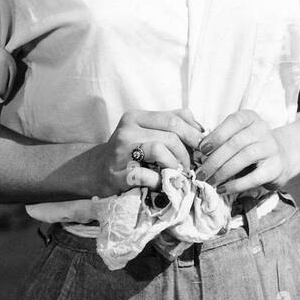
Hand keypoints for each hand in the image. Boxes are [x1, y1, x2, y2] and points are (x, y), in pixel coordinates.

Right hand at [87, 109, 203, 197]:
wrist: (96, 172)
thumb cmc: (129, 152)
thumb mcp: (147, 132)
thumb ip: (172, 126)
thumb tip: (203, 131)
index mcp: (137, 117)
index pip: (175, 118)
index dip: (194, 133)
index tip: (202, 147)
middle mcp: (127, 129)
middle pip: (171, 133)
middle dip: (187, 152)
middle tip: (191, 165)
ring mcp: (120, 151)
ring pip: (160, 149)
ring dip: (175, 165)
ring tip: (177, 173)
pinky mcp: (117, 173)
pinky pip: (147, 174)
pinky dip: (159, 180)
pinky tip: (160, 183)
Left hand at [194, 110, 295, 194]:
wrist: (281, 156)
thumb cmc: (249, 146)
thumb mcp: (236, 135)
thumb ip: (220, 139)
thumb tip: (197, 152)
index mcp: (250, 117)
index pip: (233, 121)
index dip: (216, 135)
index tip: (201, 150)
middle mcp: (263, 129)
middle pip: (235, 143)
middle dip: (214, 160)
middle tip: (200, 174)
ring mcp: (271, 148)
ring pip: (244, 158)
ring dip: (223, 172)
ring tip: (209, 182)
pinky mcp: (276, 167)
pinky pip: (254, 177)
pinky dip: (236, 185)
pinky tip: (223, 189)